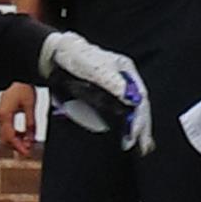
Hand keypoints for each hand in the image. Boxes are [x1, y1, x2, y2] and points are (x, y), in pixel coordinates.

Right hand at [0, 81, 38, 155]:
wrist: (16, 76)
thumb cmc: (22, 87)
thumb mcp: (30, 106)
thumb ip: (31, 123)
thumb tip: (32, 138)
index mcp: (5, 115)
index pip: (10, 137)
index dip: (18, 147)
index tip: (26, 153)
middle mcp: (0, 116)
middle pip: (5, 139)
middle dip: (17, 146)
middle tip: (28, 150)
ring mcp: (0, 115)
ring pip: (5, 135)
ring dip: (16, 140)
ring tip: (28, 142)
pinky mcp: (3, 114)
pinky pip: (7, 128)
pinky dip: (15, 134)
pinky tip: (24, 134)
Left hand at [40, 32, 152, 153]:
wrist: (57, 55)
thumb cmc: (77, 56)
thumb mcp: (97, 70)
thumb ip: (114, 84)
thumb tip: (132, 100)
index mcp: (127, 72)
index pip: (140, 98)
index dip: (140, 117)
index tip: (134, 133)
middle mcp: (124, 81)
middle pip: (139, 106)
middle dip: (142, 127)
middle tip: (143, 146)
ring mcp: (115, 90)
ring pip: (131, 111)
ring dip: (137, 128)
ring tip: (140, 145)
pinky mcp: (104, 97)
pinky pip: (119, 113)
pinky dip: (124, 125)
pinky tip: (127, 135)